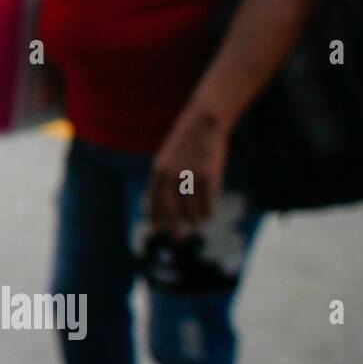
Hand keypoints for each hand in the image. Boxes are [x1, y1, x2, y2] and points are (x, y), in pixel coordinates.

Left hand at [148, 106, 229, 237]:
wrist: (203, 122)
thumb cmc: (187, 139)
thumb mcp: (169, 156)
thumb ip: (166, 176)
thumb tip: (168, 199)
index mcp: (157, 171)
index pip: (153, 201)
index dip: (155, 217)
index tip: (156, 230)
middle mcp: (170, 177)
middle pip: (170, 211)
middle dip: (173, 229)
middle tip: (176, 241)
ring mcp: (189, 178)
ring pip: (191, 209)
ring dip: (194, 221)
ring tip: (196, 226)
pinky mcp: (207, 177)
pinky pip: (207, 202)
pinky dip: (208, 211)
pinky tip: (209, 216)